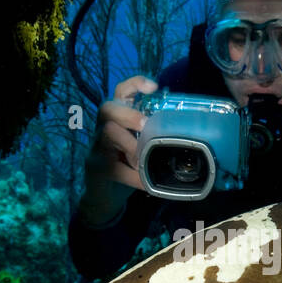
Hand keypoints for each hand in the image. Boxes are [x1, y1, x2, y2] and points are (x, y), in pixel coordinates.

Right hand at [77, 75, 158, 224]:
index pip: (121, 92)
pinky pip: (112, 166)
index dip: (135, 84)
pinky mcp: (96, 167)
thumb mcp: (142, 150)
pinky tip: (144, 184)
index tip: (153, 87)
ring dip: (130, 145)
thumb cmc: (126, 168)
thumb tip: (185, 137)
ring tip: (142, 160)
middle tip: (145, 125)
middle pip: (107, 107)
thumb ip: (154, 140)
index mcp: (118, 120)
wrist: (104, 198)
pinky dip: (133, 176)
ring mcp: (96, 147)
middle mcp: (103, 128)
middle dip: (128, 113)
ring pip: (106, 132)